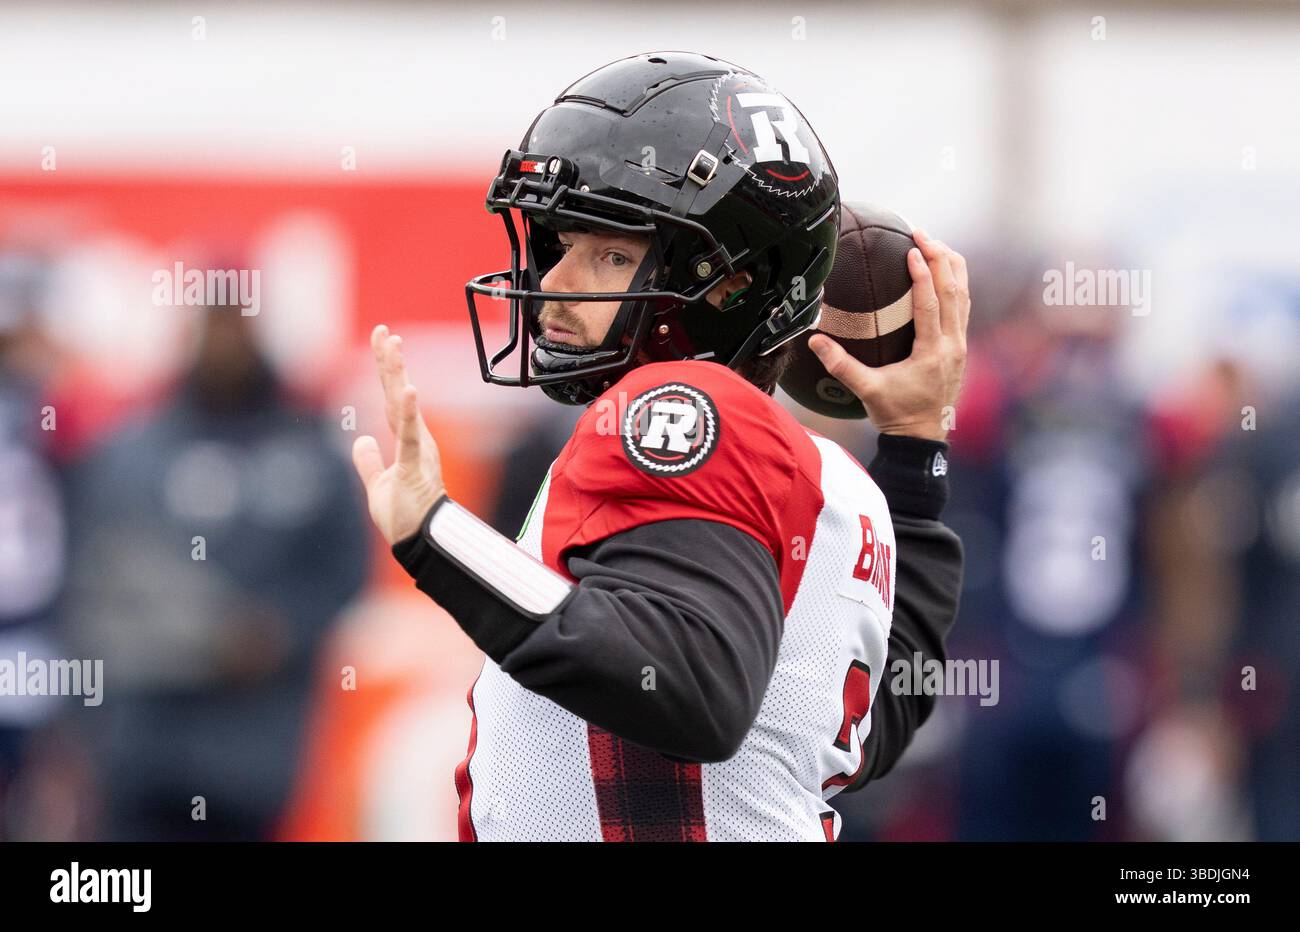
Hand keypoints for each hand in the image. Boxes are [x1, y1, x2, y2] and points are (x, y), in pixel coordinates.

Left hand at [351, 324, 445, 544]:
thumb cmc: (405, 517)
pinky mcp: (415, 465)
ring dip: (398, 375)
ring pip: (403, 406)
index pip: (392, 398)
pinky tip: (408, 389)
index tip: (383, 340)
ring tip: (394, 347)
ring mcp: (417, 450)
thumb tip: (360, 441)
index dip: (387, 369)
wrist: (421, 543)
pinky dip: (409, 412)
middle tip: (384, 331)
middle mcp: (415, 439)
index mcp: (406, 441)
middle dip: (390, 361)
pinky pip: (409, 435)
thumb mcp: (378, 486)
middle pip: (398, 393)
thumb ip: (370, 462)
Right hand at [809, 229, 968, 441]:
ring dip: (951, 267)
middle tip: (921, 233)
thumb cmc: (895, 414)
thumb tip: (814, 340)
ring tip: (934, 242)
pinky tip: (942, 271)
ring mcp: (960, 344)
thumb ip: (841, 365)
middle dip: (940, 258)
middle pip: (954, 291)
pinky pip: (963, 306)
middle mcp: (952, 344)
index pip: (930, 304)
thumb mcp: (866, 391)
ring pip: (964, 295)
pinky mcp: (959, 346)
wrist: (922, 437)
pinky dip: (955, 283)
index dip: (923, 274)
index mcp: (931, 352)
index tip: (912, 250)